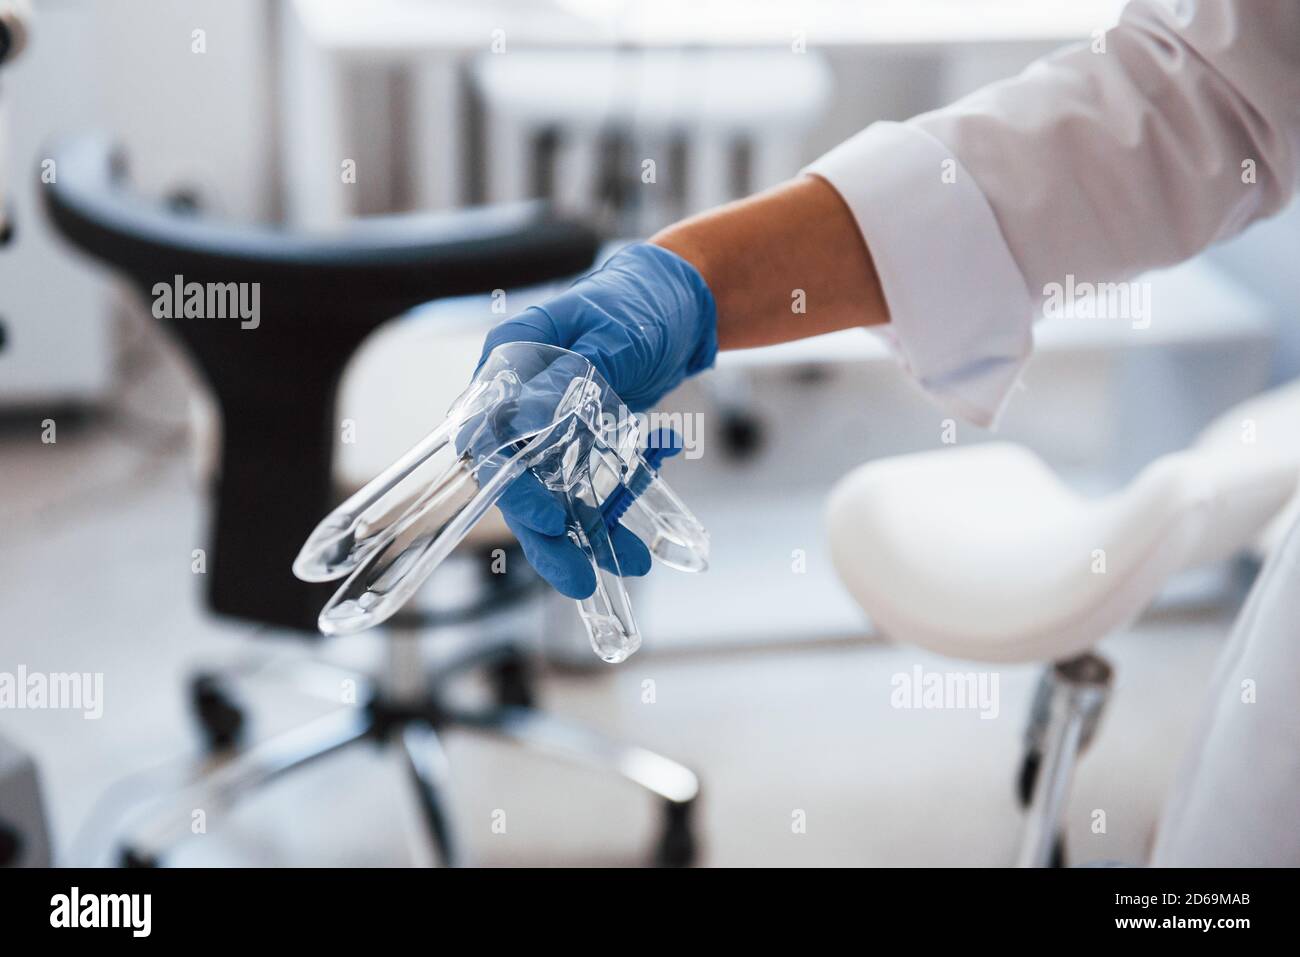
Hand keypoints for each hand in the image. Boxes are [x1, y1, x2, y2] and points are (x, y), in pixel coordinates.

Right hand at [478, 242, 717, 598]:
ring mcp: (550, 423)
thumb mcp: (612, 337)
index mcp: (510, 361)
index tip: (546, 517)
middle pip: (517, 478)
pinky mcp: (581, 440)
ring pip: (552, 493)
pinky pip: (587, 488)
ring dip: (584, 536)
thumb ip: (571, 380)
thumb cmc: (641, 302)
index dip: (510, 484)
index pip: (487, 435)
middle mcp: (520, 398)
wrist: (683, 300)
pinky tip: (638, 549)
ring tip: (625, 570)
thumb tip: (526, 422)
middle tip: (580, 577)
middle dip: (548, 533)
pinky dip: (611, 518)